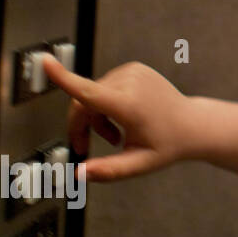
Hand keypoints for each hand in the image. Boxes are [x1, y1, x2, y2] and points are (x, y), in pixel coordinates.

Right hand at [39, 54, 194, 181]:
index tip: (45, 61)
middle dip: (79, 126)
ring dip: (94, 117)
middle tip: (85, 147)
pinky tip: (120, 118)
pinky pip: (103, 87)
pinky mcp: (133, 68)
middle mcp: (131, 83)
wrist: (192, 124)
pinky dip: (104, 104)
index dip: (64, 78)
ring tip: (114, 136)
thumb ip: (107, 171)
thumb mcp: (138, 164)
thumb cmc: (168, 144)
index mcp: (130, 104)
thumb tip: (79, 175)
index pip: (90, 91)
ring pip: (91, 95)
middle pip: (83, 102)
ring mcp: (133, 72)